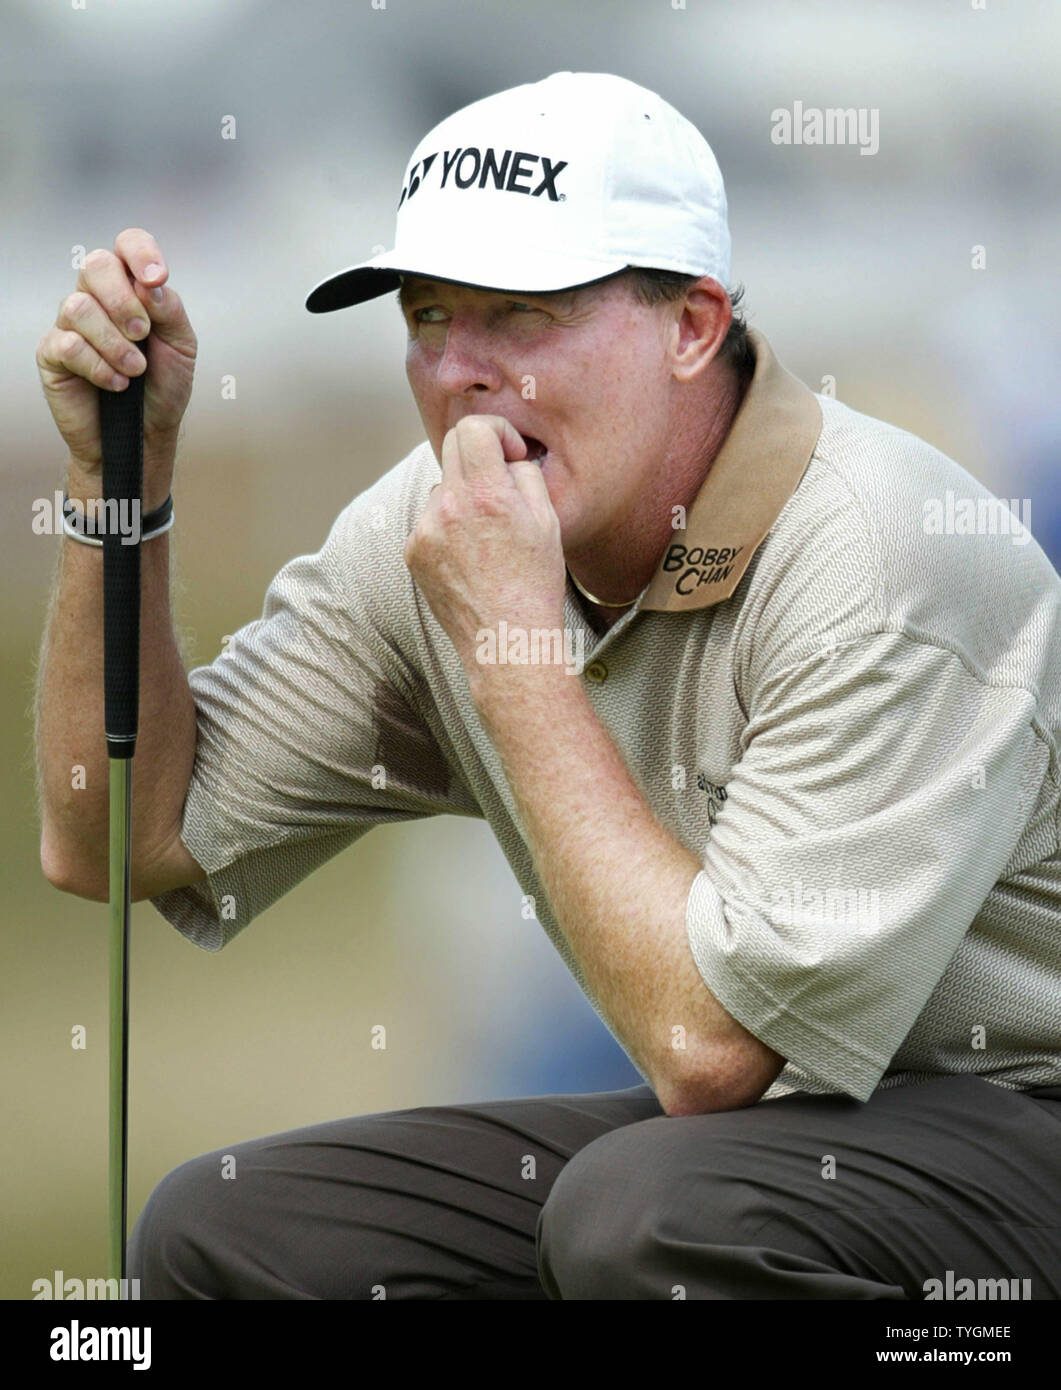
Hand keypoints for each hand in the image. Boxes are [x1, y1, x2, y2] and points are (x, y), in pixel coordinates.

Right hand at [36, 228, 196, 496]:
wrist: (145, 436)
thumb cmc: (163, 389)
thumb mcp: (182, 347)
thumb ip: (170, 310)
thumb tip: (150, 285)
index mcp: (131, 288)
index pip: (127, 245)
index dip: (140, 252)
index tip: (158, 279)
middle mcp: (97, 299)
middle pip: (95, 264)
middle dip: (124, 300)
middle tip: (143, 334)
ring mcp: (71, 325)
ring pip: (79, 307)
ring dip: (115, 343)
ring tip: (135, 370)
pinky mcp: (53, 354)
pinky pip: (69, 345)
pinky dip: (100, 368)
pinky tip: (117, 385)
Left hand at [403, 415, 566, 680]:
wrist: (506, 640)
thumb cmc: (535, 584)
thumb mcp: (547, 522)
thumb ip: (525, 477)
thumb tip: (508, 459)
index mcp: (488, 496)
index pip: (474, 429)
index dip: (497, 433)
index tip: (510, 454)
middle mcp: (450, 507)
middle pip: (453, 448)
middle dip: (480, 455)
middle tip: (500, 482)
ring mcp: (426, 530)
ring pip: (442, 488)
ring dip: (463, 497)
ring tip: (487, 538)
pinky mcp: (414, 552)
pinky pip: (430, 521)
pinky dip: (448, 528)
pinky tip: (469, 558)